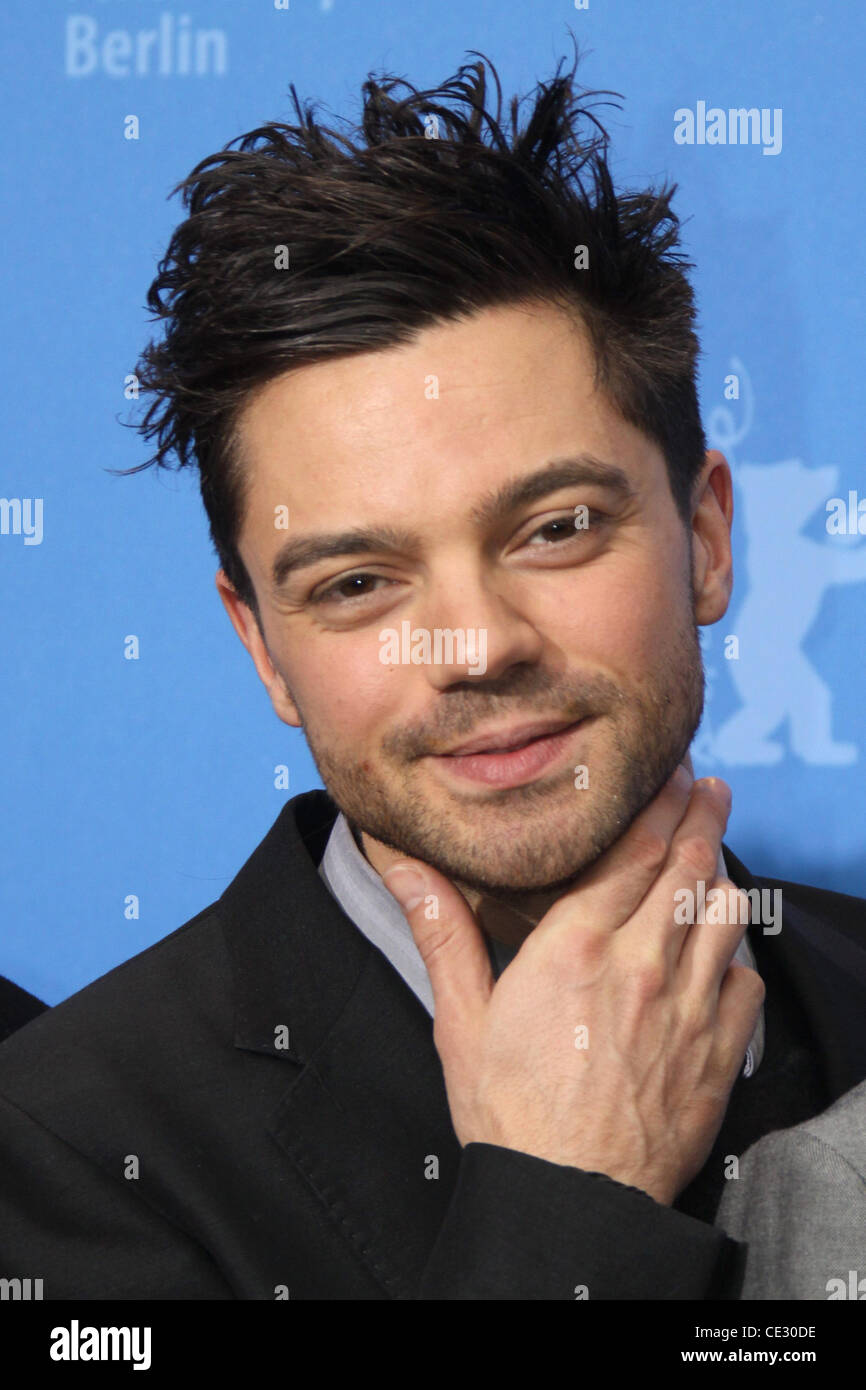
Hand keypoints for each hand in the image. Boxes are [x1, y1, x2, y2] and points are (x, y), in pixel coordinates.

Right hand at [382, 769, 764, 1205]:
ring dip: (722, 877)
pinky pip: (745, 982)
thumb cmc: (510, 1114)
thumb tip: (403, 865)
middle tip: (707, 785)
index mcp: (576, 948)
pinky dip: (737, 956)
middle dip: (701, 816)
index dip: (658, 803)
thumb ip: (442, 932)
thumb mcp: (461, 1019)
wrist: (570, 1200)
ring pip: (726, 917)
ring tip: (714, 857)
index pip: (634, 851)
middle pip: (689, 868)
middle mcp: (641, 965)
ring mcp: (687, 1008)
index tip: (669, 772)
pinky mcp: (716, 1051)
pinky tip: (722, 953)